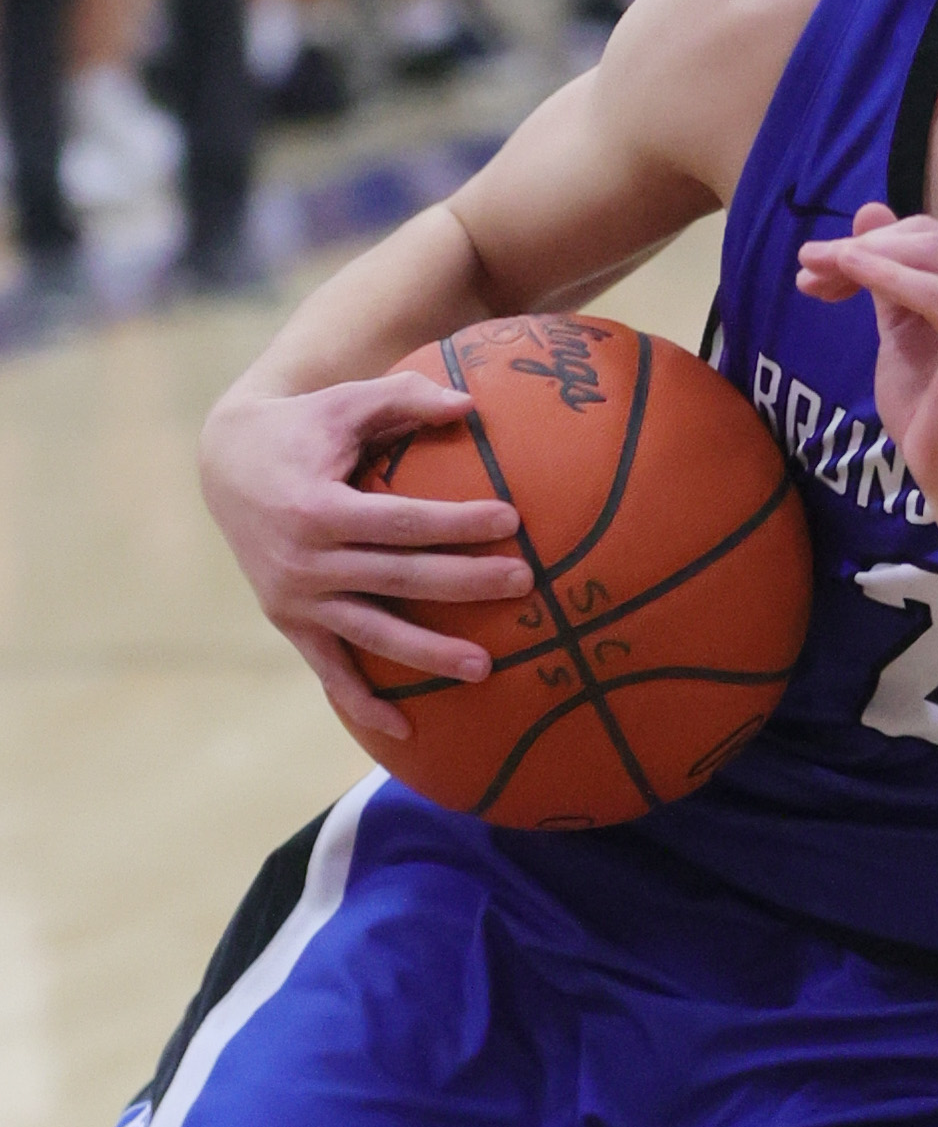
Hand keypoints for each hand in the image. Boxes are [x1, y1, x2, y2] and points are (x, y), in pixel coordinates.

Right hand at [199, 373, 531, 736]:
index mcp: (316, 507)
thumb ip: (405, 398)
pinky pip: (329, 669)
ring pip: (371, 633)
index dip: (455, 522)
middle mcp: (303, 561)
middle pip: (397, 579)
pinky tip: (405, 728)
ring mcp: (295, 599)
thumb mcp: (345, 401)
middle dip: (463, 582)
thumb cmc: (302, 426)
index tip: (512, 520)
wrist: (224, 464)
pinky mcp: (290, 622)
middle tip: (524, 582)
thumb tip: (471, 404)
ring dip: (427, 654)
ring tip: (486, 667)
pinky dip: (361, 702)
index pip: (400, 522)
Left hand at [796, 205, 937, 517]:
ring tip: (815, 267)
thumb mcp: (904, 330)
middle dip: (863, 245)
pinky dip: (885, 275)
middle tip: (809, 262)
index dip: (874, 241)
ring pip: (930, 255)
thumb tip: (868, 210)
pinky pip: (932, 292)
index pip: (932, 239)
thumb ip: (890, 275)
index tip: (820, 263)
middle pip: (930, 239)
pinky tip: (847, 273)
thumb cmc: (935, 412)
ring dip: (864, 255)